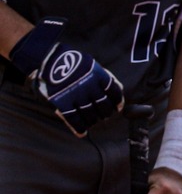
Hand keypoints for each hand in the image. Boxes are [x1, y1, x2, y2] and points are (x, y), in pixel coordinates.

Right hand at [8, 18, 124, 136]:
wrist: (50, 60)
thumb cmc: (74, 64)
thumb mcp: (93, 65)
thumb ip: (107, 77)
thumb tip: (120, 90)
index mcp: (99, 75)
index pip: (114, 92)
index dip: (118, 102)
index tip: (118, 107)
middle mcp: (89, 86)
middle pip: (103, 106)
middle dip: (106, 113)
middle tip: (105, 115)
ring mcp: (75, 95)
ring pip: (90, 114)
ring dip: (94, 120)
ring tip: (94, 121)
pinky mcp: (62, 102)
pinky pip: (73, 119)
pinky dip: (79, 127)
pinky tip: (82, 133)